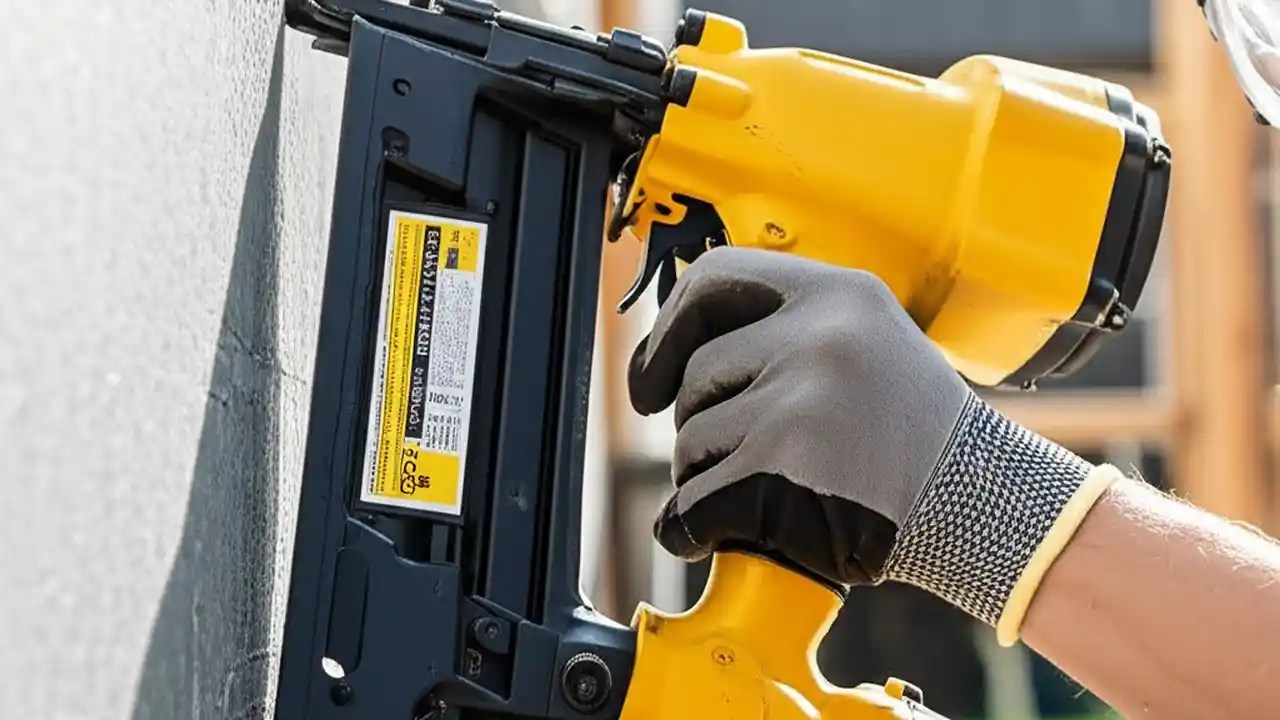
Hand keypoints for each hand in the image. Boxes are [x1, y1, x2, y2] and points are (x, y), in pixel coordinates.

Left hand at [628, 247, 1118, 640]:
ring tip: (774, 486)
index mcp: (837, 293)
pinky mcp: (781, 473)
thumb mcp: (867, 341)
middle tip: (752, 451)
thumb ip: (786, 324)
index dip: (671, 328)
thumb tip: (678, 341)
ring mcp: (798, 404)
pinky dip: (696, 528)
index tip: (653, 375)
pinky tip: (731, 530)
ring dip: (707, 475)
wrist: (983, 505)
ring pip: (689, 442)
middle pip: (695, 375)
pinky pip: (693, 503)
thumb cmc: (916, 432)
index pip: (713, 278)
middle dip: (703, 422)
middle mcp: (817, 338)